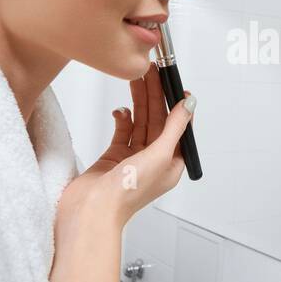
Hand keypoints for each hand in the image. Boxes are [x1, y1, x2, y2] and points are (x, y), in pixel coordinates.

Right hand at [54, 61, 194, 231]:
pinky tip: (121, 109)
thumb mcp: (159, 155)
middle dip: (155, 96)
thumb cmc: (126, 192)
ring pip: (140, 122)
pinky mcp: (114, 157)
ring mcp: (133, 159)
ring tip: (136, 78)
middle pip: (159, 121)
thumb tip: (189, 105)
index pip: (179, 127)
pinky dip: (122, 118)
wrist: (90, 210)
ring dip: (139, 102)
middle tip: (151, 71)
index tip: (173, 82)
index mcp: (172, 164)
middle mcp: (155, 161)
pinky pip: (122, 131)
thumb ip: (174, 128)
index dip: (178, 104)